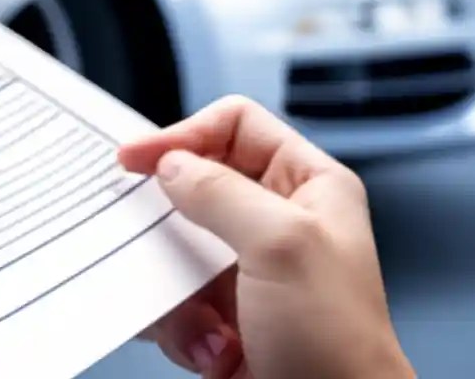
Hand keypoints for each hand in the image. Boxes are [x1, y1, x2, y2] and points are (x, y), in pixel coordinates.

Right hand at [119, 96, 415, 378]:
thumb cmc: (338, 346)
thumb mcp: (280, 245)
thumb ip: (219, 192)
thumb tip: (170, 164)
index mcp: (308, 187)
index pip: (235, 126)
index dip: (185, 135)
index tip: (137, 159)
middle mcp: (276, 222)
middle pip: (193, 185)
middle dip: (166, 220)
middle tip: (140, 229)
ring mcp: (246, 269)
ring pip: (171, 245)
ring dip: (173, 286)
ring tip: (201, 316)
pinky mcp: (221, 313)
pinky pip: (169, 297)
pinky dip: (178, 325)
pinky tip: (211, 348)